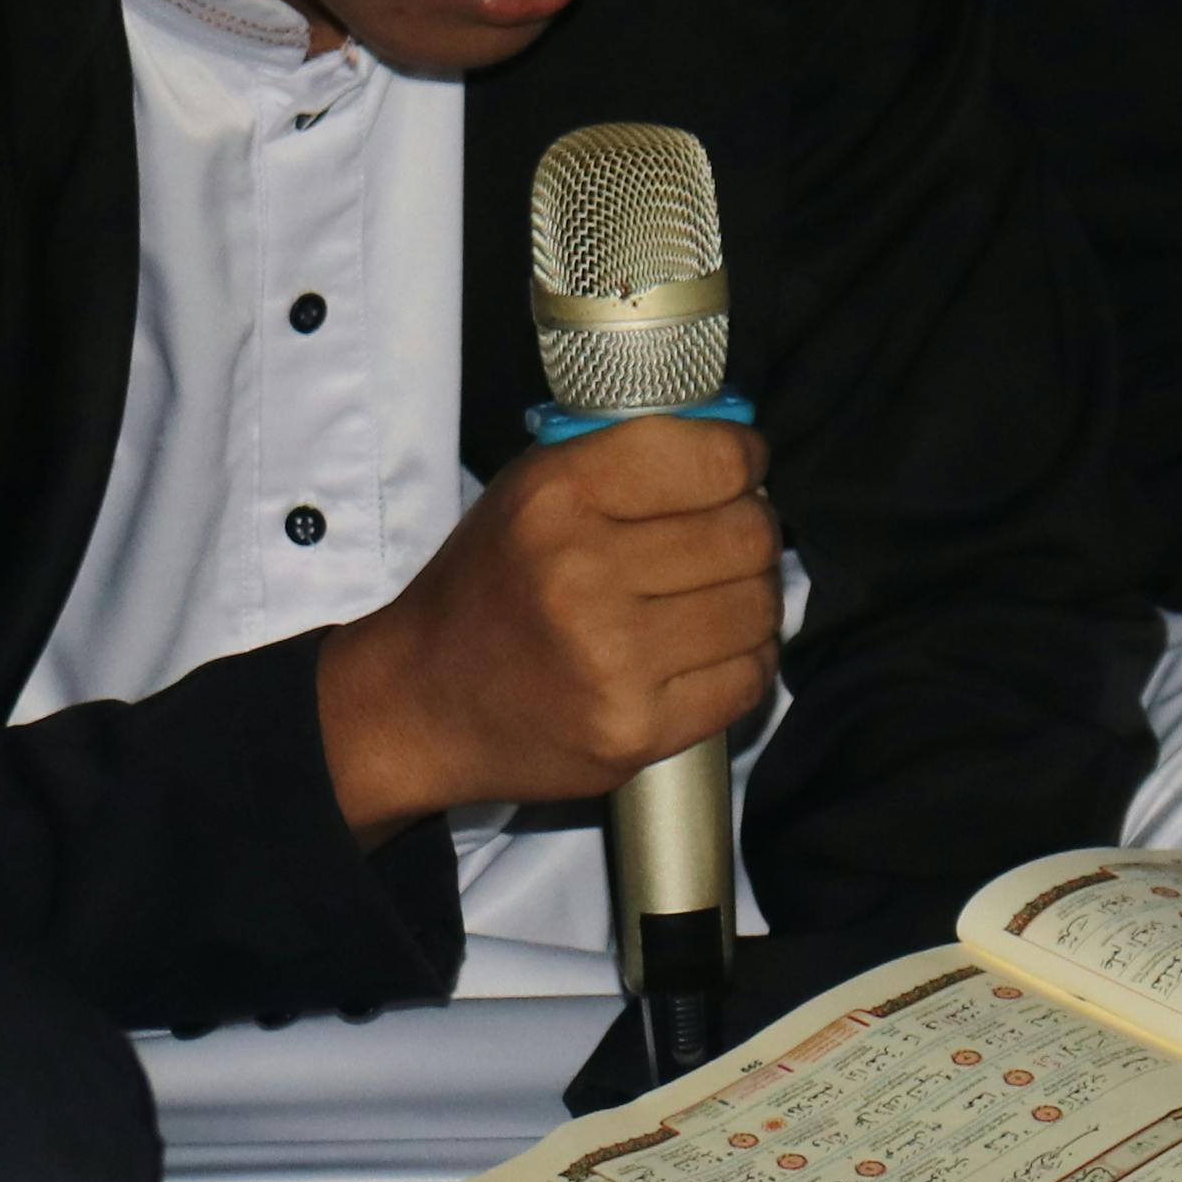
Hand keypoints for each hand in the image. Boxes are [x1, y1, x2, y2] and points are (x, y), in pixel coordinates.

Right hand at [313, 420, 782, 836]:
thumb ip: (626, 457)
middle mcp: (583, 574)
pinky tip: (707, 650)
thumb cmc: (490, 583)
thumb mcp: (530, 488)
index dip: (744, 459)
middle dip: (752, 530)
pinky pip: (749, 679)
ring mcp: (611, 662)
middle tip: (725, 538)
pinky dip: (744, 659)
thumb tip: (739, 450)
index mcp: (558, 496)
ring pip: (759, 608)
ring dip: (751, 597)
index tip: (741, 468)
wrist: (422, 702)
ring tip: (712, 597)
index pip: (714, 460)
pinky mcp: (634, 731)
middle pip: (748, 535)